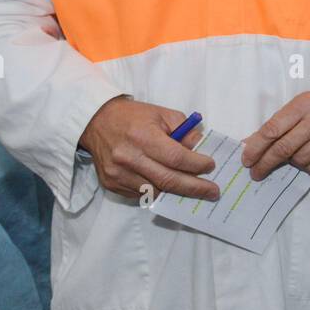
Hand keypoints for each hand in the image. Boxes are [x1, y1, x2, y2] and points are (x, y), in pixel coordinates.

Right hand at [79, 96, 218, 201]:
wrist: (96, 122)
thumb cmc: (133, 116)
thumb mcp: (162, 114)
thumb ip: (184, 130)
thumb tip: (200, 148)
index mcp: (143, 137)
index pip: (176, 158)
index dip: (197, 165)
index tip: (211, 166)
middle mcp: (129, 158)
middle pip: (168, 180)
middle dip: (195, 188)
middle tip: (213, 192)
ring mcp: (118, 174)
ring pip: (156, 191)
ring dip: (177, 193)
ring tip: (194, 190)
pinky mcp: (112, 184)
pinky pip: (141, 194)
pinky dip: (158, 191)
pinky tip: (168, 186)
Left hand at [241, 90, 309, 179]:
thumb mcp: (297, 107)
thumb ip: (275, 125)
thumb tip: (249, 145)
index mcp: (303, 104)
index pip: (273, 129)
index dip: (256, 147)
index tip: (247, 159)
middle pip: (284, 148)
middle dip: (265, 163)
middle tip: (256, 172)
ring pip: (299, 160)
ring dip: (290, 162)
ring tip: (293, 155)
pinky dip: (307, 167)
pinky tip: (308, 157)